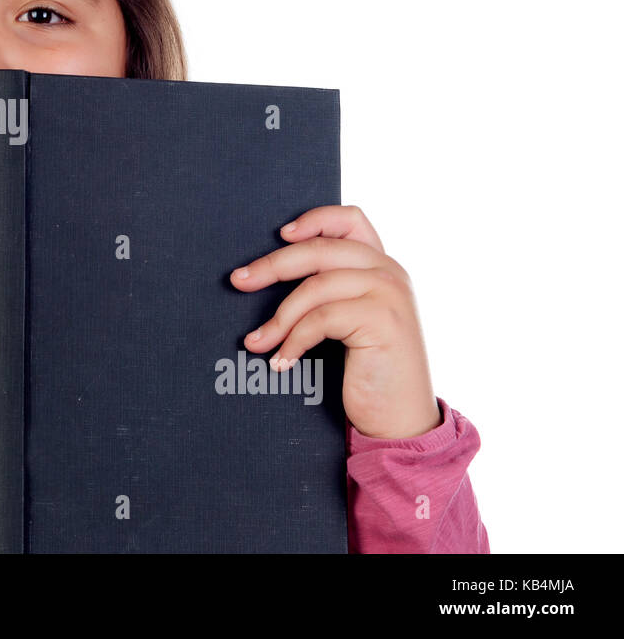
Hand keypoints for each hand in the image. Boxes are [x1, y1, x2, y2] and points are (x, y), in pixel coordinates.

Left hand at [229, 205, 441, 439]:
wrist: (400, 419)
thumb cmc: (366, 369)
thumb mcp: (351, 320)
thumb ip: (331, 290)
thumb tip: (266, 272)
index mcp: (382, 265)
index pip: (350, 219)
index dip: (314, 219)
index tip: (280, 234)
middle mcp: (390, 272)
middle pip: (318, 251)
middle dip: (271, 266)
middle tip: (238, 281)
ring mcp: (389, 294)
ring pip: (314, 288)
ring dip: (278, 318)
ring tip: (256, 342)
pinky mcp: (382, 320)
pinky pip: (320, 320)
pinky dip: (293, 341)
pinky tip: (281, 362)